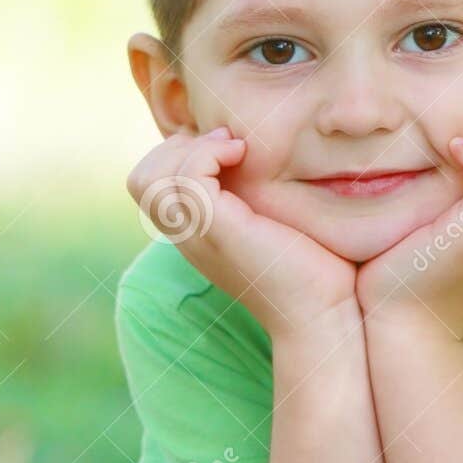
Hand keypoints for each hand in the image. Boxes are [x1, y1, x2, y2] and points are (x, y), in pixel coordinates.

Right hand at [126, 126, 358, 340]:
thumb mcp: (273, 226)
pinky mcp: (218, 231)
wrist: (322, 316)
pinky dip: (208, 153)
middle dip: (177, 146)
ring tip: (236, 150)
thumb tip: (259, 162)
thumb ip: (253, 202)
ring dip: (192, 147)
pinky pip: (186, 178)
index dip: (176, 153)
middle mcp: (188, 237)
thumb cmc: (313, 270)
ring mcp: (198, 235)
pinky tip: (243, 156)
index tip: (225, 149)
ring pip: (151, 178)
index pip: (148, 184)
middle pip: (140, 180)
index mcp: (195, 235)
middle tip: (227, 146)